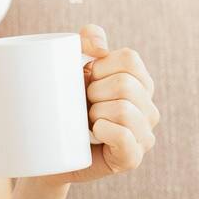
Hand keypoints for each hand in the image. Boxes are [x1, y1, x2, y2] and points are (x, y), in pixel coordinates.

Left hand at [33, 24, 158, 186]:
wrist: (48, 149)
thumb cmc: (64, 105)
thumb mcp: (71, 66)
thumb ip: (87, 41)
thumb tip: (99, 48)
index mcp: (140, 83)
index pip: (129, 59)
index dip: (99, 67)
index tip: (85, 80)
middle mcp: (149, 108)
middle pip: (125, 84)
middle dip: (93, 92)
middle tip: (82, 106)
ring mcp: (144, 135)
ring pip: (123, 110)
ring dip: (94, 114)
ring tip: (86, 123)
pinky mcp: (132, 158)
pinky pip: (123, 136)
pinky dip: (103, 131)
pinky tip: (95, 134)